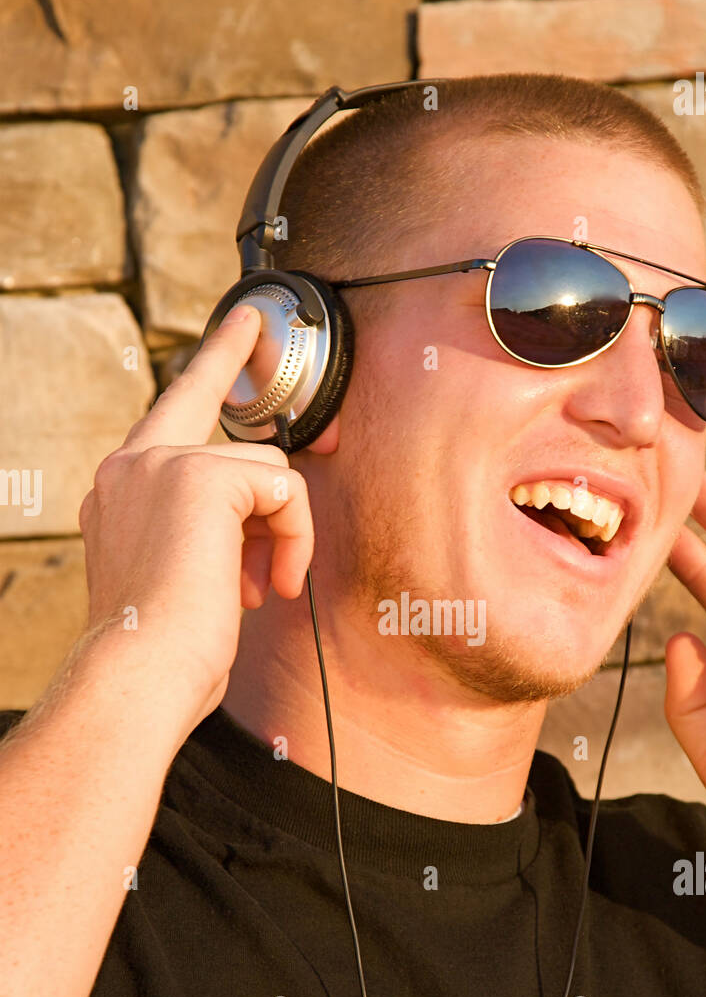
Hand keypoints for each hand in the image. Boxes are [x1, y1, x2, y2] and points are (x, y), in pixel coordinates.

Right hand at [77, 306, 313, 730]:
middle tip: (256, 341)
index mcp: (120, 489)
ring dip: (283, 531)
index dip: (212, 363)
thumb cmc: (165, 646)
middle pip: (207, 400)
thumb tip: (266, 501)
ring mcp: (161, 463)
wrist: (140, 672)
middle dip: (234, 365)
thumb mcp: (186, 574)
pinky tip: (270, 582)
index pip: (170, 411)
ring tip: (264, 585)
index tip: (242, 323)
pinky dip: (294, 537)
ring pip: (265, 468)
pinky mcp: (201, 476)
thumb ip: (212, 527)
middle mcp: (131, 464)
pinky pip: (286, 489)